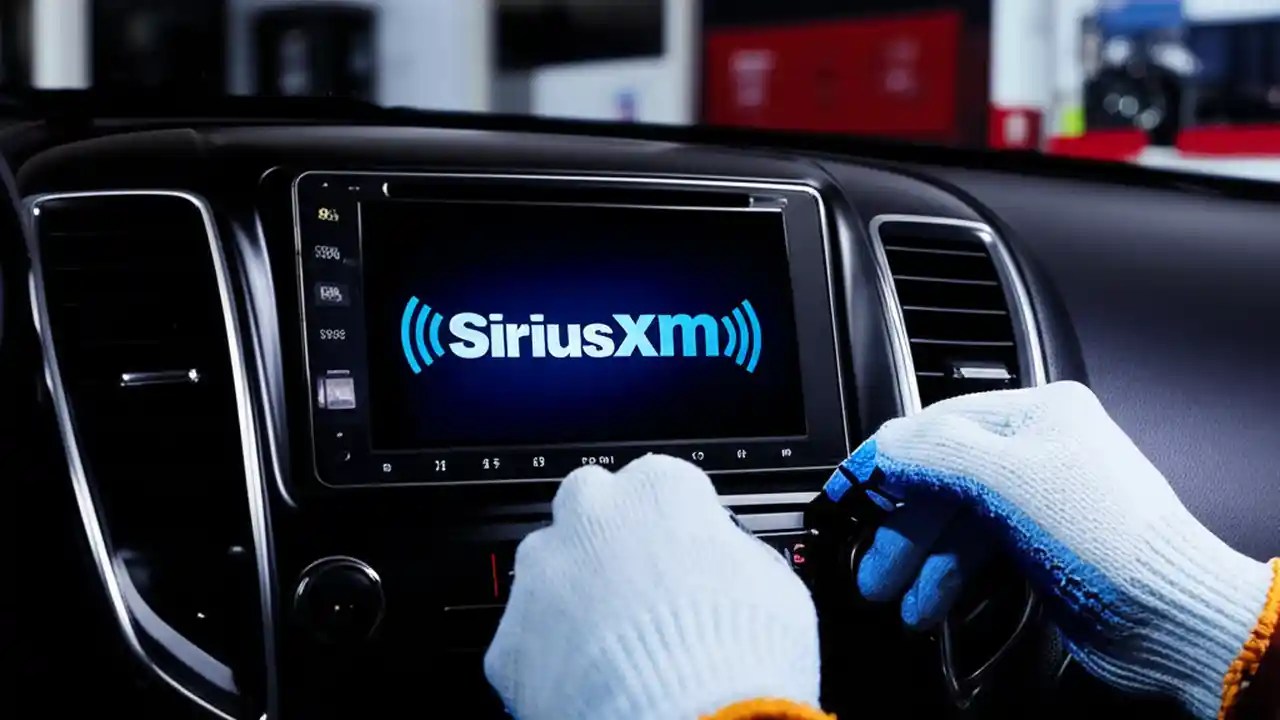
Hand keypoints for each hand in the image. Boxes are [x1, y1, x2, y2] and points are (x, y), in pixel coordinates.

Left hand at [485, 455, 822, 719]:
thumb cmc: (742, 654)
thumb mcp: (774, 584)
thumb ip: (735, 554)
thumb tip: (728, 562)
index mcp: (658, 489)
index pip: (659, 484)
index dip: (676, 523)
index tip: (686, 551)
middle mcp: (590, 516)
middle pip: (589, 507)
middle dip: (608, 538)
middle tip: (642, 587)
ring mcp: (542, 576)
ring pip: (547, 567)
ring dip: (573, 594)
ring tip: (616, 645)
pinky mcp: (511, 640)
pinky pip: (529, 639)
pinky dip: (552, 658)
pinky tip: (589, 682)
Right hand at [838, 381, 1277, 718]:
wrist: (1171, 616)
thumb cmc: (1108, 539)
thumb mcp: (1010, 479)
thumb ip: (937, 453)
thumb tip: (884, 445)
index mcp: (1039, 413)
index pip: (937, 423)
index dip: (887, 458)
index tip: (847, 489)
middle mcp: (1039, 450)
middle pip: (942, 478)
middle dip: (902, 526)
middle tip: (870, 564)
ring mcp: (1041, 501)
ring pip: (957, 522)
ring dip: (920, 561)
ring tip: (895, 598)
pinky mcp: (1042, 549)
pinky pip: (977, 554)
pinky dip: (948, 578)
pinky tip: (928, 605)